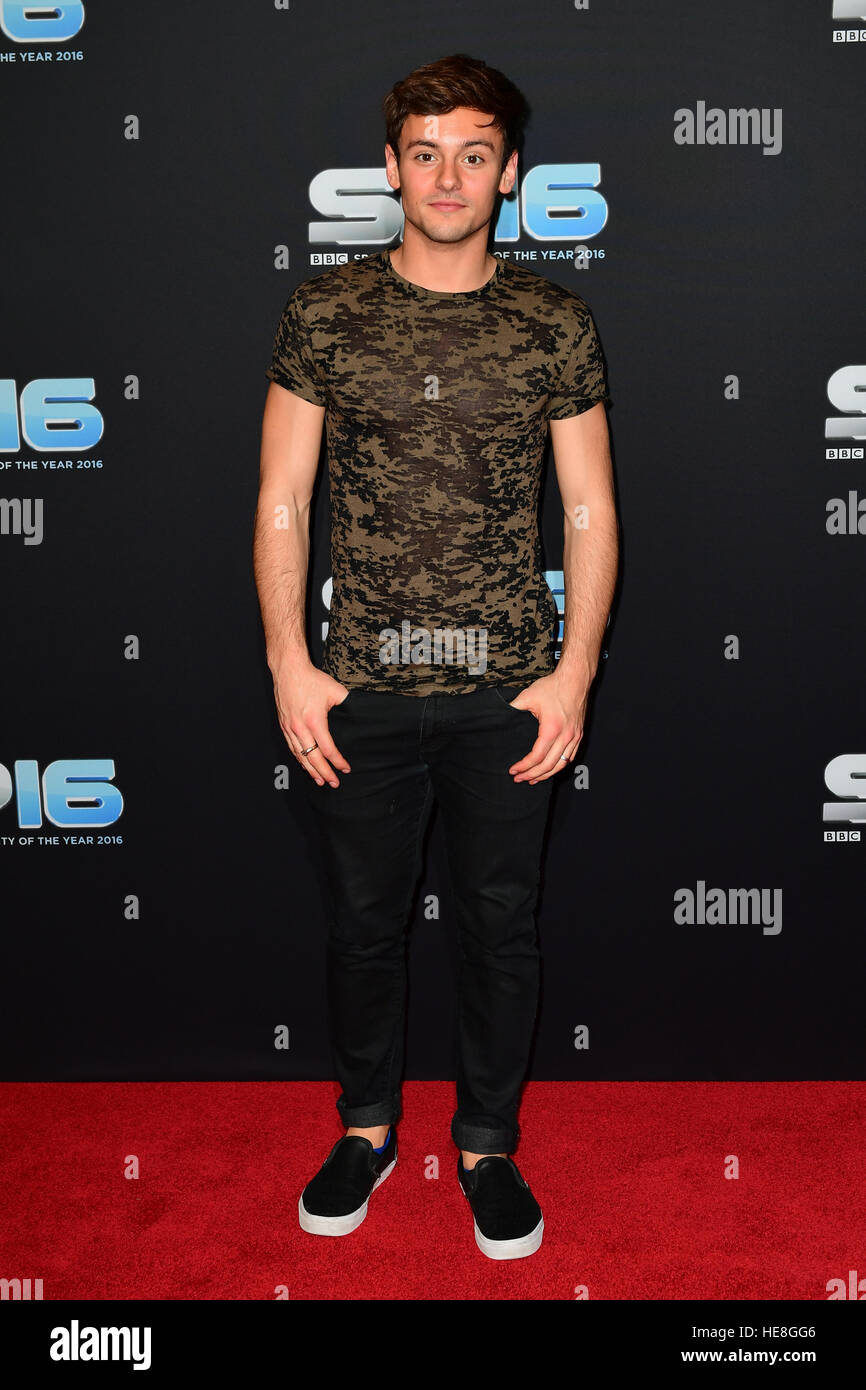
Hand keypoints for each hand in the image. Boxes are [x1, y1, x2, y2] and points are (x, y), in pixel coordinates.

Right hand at [270, 660, 351, 787]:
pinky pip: (292, 748)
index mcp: (314, 721)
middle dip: (324, 773)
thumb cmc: (311, 679)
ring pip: (300, 756)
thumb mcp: (335, 691)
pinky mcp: (284, 725)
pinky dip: (300, 759)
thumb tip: (360, 714)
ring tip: (320, 780)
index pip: (328, 749)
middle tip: (333, 783)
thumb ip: (347, 704)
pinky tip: (305, 765)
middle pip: (313, 758)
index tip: (346, 769)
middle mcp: (300, 728)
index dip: (338, 762)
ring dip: (311, 770)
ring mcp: (290, 728)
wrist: (288, 670)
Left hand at [505, 671, 589, 783]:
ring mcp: (574, 737)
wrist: (575, 679)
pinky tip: (551, 768)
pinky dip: (560, 766)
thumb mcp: (528, 696)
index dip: (524, 766)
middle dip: (533, 775)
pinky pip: (570, 757)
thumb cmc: (554, 686)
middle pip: (549, 765)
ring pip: (562, 764)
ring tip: (534, 779)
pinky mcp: (579, 734)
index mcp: (552, 729)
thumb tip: (499, 715)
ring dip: (547, 774)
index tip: (514, 770)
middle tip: (520, 779)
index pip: (537, 756)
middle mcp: (565, 736)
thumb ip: (513, 708)